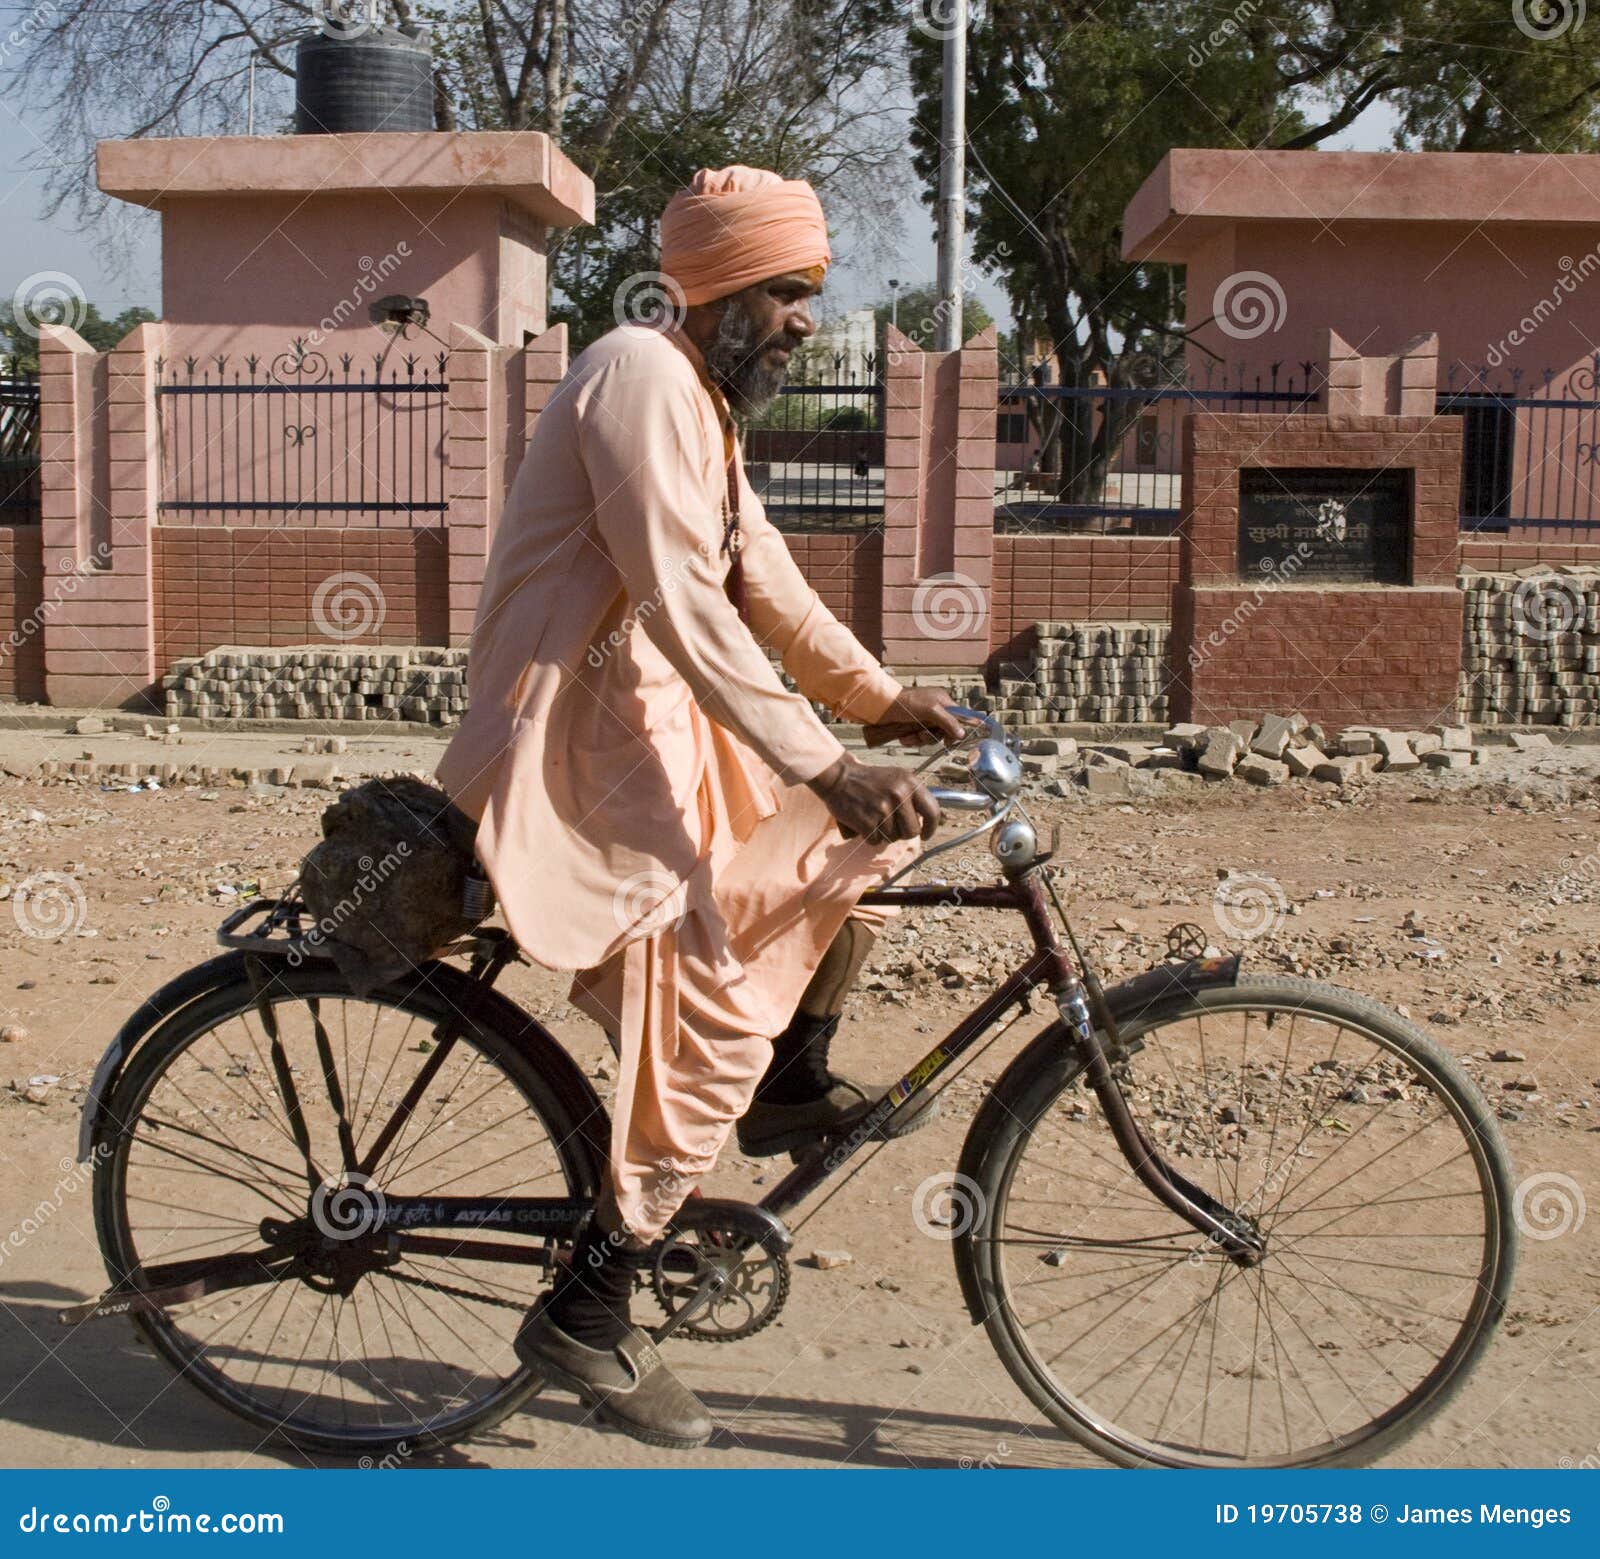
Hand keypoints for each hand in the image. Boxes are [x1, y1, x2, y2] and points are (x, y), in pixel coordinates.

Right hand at [808, 753, 940, 842]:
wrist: (839, 777)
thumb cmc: (870, 781)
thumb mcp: (897, 778)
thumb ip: (913, 795)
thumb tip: (931, 820)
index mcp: (910, 783)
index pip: (932, 811)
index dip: (931, 828)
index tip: (925, 834)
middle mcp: (899, 794)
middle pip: (912, 831)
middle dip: (903, 833)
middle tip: (892, 826)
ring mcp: (882, 808)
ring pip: (893, 838)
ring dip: (884, 834)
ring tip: (875, 819)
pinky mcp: (867, 821)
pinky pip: (876, 841)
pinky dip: (870, 836)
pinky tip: (864, 823)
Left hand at [861, 686, 967, 748]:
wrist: (880, 706)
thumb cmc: (906, 702)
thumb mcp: (931, 710)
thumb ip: (948, 721)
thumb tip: (962, 734)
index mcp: (942, 701)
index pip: (958, 718)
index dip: (955, 730)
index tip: (949, 741)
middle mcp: (934, 710)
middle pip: (942, 731)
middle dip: (931, 737)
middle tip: (921, 735)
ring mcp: (923, 718)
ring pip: (929, 737)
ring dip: (918, 739)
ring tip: (908, 736)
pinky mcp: (912, 726)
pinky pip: (917, 739)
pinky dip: (910, 740)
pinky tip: (903, 737)